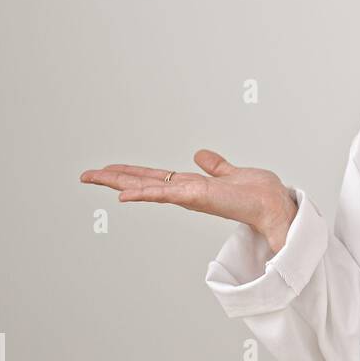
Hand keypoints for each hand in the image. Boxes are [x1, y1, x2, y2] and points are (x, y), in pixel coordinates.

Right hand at [79, 150, 298, 253]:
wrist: (275, 205)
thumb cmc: (258, 193)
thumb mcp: (232, 173)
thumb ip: (216, 166)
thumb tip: (201, 156)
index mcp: (191, 185)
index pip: (154, 178)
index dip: (131, 174)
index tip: (109, 169)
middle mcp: (185, 191)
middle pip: (142, 182)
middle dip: (113, 178)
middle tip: (85, 175)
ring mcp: (188, 196)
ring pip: (146, 187)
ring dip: (118, 182)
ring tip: (92, 178)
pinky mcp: (196, 198)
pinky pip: (163, 195)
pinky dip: (143, 195)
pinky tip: (122, 195)